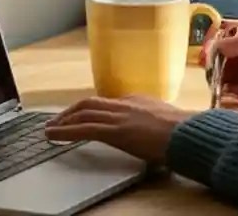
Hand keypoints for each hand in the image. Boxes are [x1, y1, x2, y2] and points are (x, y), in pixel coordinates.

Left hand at [43, 95, 193, 162]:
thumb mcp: (167, 119)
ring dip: (63, 121)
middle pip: (89, 103)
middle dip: (71, 111)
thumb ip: (154, 120)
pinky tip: (54, 136)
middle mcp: (124, 104)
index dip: (90, 110)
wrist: (187, 133)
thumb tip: (153, 129)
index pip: (107, 103)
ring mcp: (118, 116)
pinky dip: (65, 131)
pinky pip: (83, 129)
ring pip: (83, 113)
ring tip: (50, 130)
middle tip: (57, 121)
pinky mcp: (114, 131)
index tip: (81, 117)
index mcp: (136, 100)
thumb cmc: (184, 131)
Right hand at [204, 20, 237, 115]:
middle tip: (218, 81)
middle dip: (216, 70)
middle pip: (220, 59)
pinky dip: (232, 101)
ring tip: (237, 95)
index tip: (206, 57)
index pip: (224, 34)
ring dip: (225, 87)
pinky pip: (234, 98)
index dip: (213, 43)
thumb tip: (215, 45)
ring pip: (225, 79)